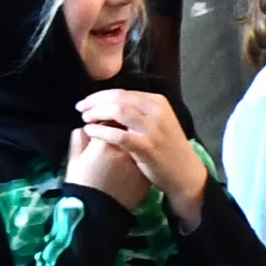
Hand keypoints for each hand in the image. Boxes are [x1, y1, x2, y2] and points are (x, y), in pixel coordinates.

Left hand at [75, 89, 203, 217]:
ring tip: (85, 119)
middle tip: (80, 108)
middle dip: (95, 102)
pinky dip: (101, 131)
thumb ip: (139, 112)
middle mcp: (156, 111)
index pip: (122, 92)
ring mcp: (153, 129)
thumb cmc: (168, 149)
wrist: (185, 173)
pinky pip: (119, 135)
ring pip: (118, 111)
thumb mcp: (158, 123)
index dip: (100, 95)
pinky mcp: (147, 148)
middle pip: (118, 98)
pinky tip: (90, 132)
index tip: (87, 102)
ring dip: (97, 113)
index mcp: (157, 102)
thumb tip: (111, 104)